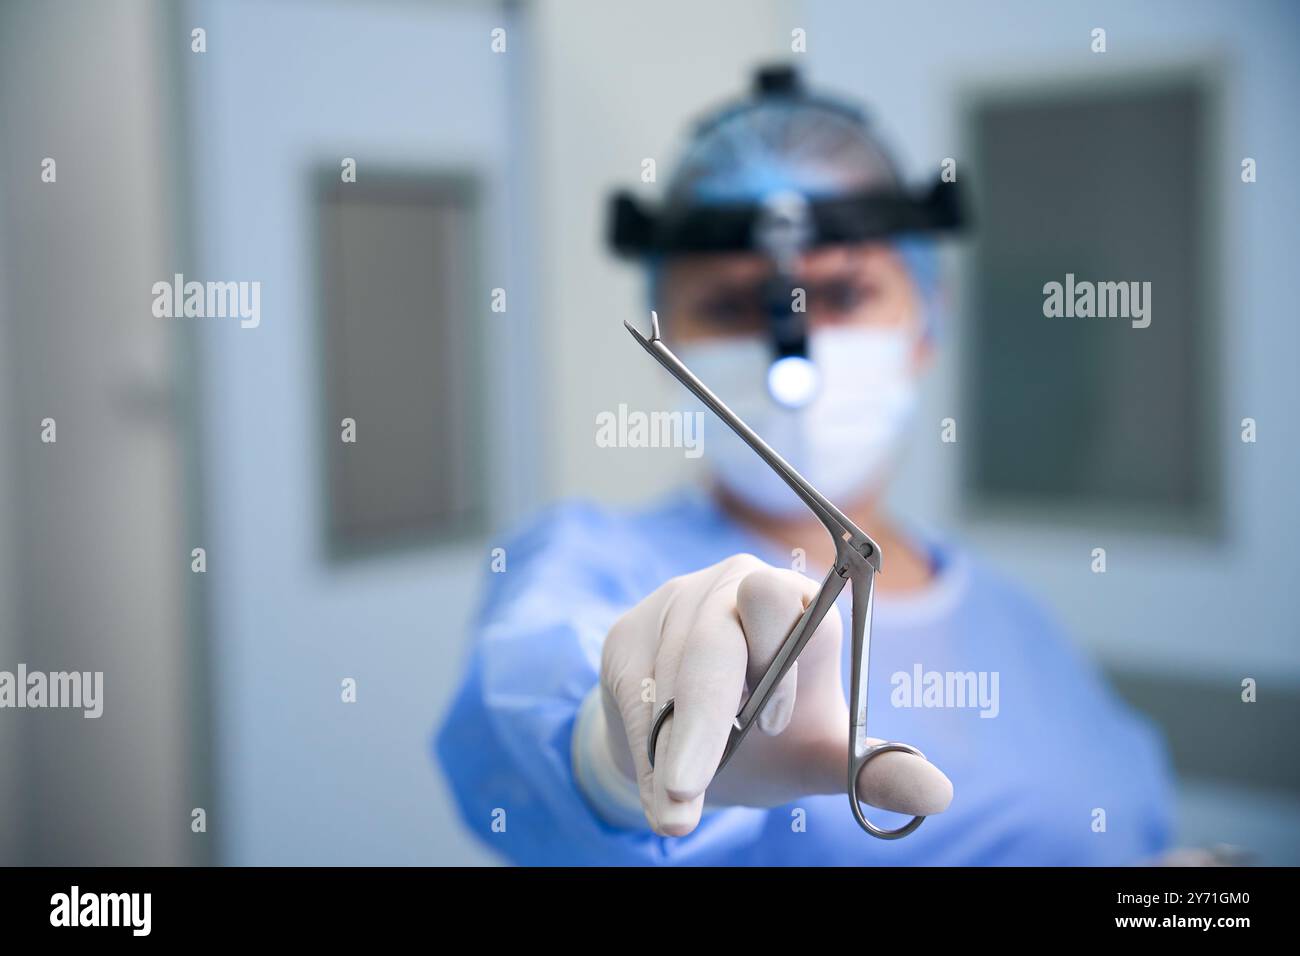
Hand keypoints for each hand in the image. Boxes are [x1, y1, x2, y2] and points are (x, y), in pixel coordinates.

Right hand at [597, 553, 952, 835]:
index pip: (777, 601)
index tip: (775, 726)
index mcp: (794, 603)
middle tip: (687, 792)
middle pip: (710, 635)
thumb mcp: (823, 756)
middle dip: (701, 721)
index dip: (775, 662)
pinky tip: (657, 788)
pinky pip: (629, 689)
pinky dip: (640, 747)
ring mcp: (673, 605)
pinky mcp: (628, 633)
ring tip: (676, 809)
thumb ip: (874, 771)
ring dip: (667, 750)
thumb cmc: (771, 739)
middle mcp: (731, 587)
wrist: (696, 746)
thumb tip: (938, 795)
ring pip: (664, 672)